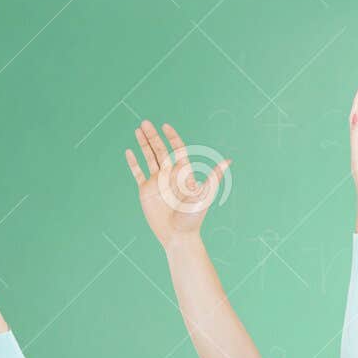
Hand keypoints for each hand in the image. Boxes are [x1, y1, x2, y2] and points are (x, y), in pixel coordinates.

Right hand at [124, 121, 229, 247]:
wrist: (178, 235)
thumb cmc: (194, 217)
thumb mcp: (205, 195)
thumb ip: (214, 177)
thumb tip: (228, 160)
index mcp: (183, 173)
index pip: (177, 149)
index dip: (172, 137)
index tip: (165, 126)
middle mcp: (170, 175)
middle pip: (160, 150)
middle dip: (153, 136)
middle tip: (145, 122)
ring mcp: (157, 182)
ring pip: (149, 158)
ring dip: (143, 144)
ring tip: (137, 129)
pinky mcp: (145, 191)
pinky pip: (138, 173)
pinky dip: (134, 162)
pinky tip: (129, 151)